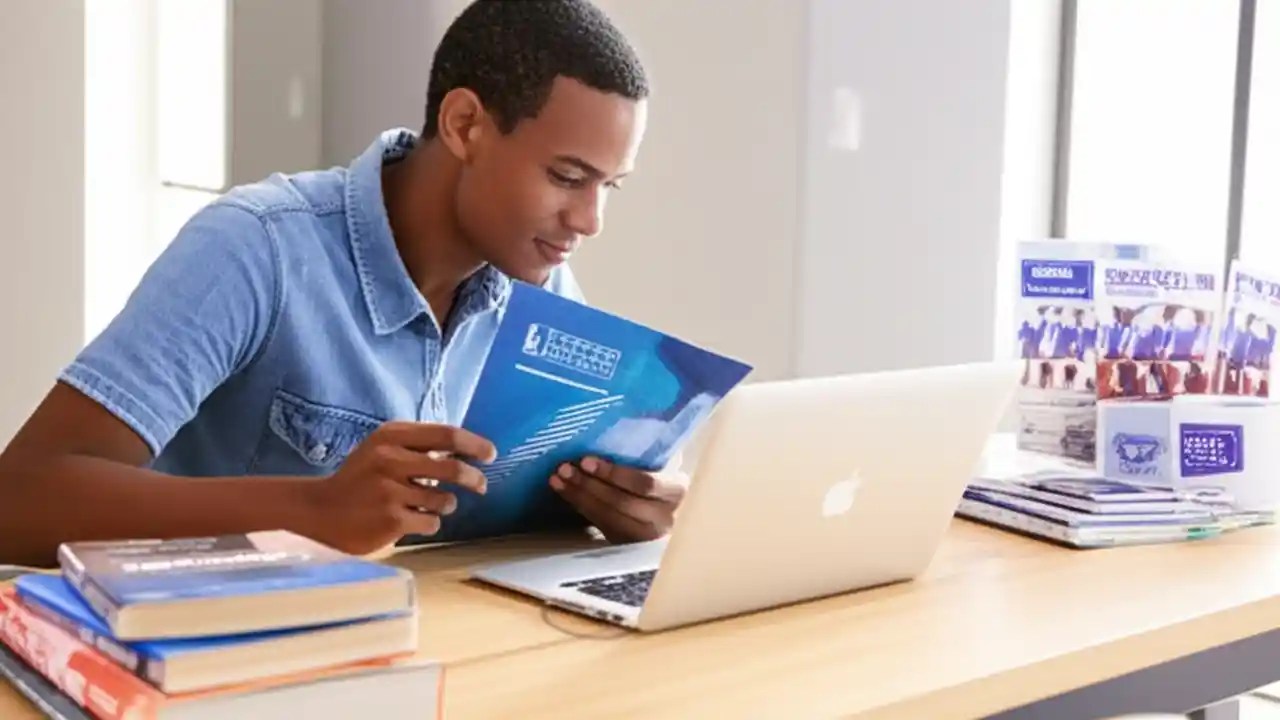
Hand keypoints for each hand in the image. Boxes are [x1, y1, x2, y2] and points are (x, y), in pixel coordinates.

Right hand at [304, 422, 495, 553]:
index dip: (474, 444)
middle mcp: (391, 459)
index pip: (446, 435)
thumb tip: (465, 450)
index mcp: (391, 436)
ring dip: (444, 505)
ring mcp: (390, 490)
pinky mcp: (392, 518)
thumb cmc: (359, 479)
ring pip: (444, 500)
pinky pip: (431, 522)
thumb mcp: (382, 450)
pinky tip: (410, 520)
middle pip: (452, 468)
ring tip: (425, 505)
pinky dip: (428, 523)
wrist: (319, 510)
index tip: (490, 454)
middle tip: (480, 486)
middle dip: (474, 479)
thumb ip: (417, 446)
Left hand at [550, 456, 686, 542]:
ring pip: (607, 517)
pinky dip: (580, 507)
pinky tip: (564, 493)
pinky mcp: (626, 545)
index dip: (614, 473)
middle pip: (621, 503)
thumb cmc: (662, 474)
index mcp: (676, 492)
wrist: (669, 507)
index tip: (586, 460)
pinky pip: (600, 525)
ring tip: (557, 479)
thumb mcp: (663, 463)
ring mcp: (645, 537)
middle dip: (589, 485)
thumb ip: (648, 454)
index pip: (644, 484)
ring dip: (578, 497)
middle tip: (565, 468)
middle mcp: (664, 519)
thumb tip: (617, 427)